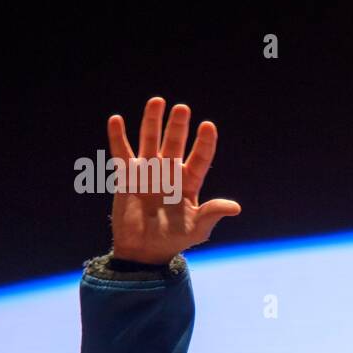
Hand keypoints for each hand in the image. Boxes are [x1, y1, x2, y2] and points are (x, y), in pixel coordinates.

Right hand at [107, 96, 240, 263]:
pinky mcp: (127, 176)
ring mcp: (148, 172)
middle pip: (175, 143)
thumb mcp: (197, 229)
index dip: (204, 142)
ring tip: (157, 101)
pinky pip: (121, 152)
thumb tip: (235, 207)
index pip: (200, 158)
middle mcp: (169, 172)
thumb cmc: (174, 240)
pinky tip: (116, 120)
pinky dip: (118, 136)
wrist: (144, 251)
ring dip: (152, 121)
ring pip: (150, 140)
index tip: (208, 126)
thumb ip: (212, 213)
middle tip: (182, 108)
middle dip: (178, 126)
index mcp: (189, 183)